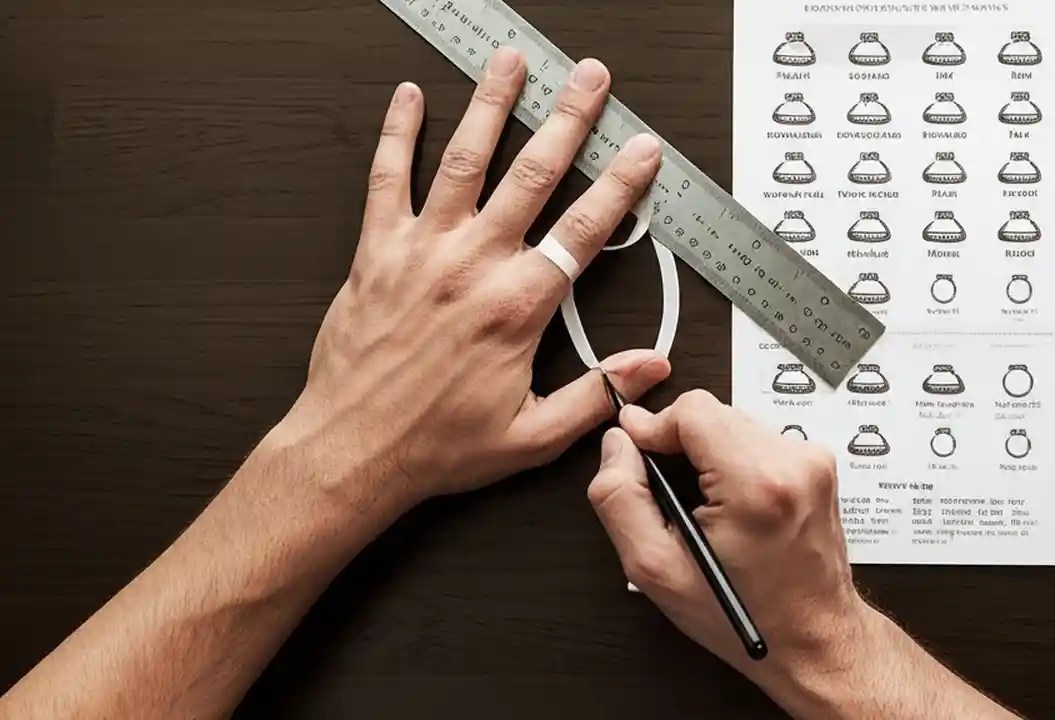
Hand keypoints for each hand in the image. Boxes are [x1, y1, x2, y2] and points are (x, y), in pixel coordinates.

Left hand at [273, 49, 669, 517]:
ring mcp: (422, 251)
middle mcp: (472, 266)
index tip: (641, 151)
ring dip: (492, 106)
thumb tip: (648, 366)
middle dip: (568, 119)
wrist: (353, 449)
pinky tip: (408, 100)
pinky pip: (387, 179)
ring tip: (510, 63)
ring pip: (465, 161)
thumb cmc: (436, 445)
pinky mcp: (377, 252)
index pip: (583, 230)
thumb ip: (597, 393)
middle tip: (588, 78)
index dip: (620, 184)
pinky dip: (397, 134)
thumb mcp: (534, 435)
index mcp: (517, 307)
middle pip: (532, 175)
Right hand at [587, 391, 866, 713]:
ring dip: (708, 451)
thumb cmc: (746, 616)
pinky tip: (731, 501)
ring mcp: (813, 461)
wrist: (813, 639)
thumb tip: (617, 446)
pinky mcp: (819, 465)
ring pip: (735, 422)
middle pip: (713, 412)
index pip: (693, 410)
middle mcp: (794, 462)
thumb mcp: (657, 570)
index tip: (636, 449)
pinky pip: (758, 439)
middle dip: (681, 441)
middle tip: (670, 490)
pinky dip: (734, 460)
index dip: (653, 426)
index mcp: (757, 483)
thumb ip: (621, 499)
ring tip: (704, 502)